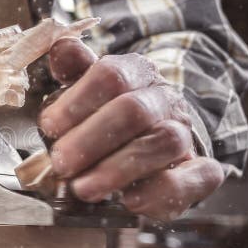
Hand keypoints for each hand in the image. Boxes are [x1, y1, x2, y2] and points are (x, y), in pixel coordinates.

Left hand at [37, 39, 223, 220]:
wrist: (156, 136)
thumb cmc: (110, 113)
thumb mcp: (88, 87)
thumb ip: (74, 69)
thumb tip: (60, 47)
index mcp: (136, 73)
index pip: (111, 75)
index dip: (76, 101)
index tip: (48, 126)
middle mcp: (164, 100)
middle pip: (134, 110)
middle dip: (90, 139)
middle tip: (60, 162)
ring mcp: (186, 134)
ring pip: (164, 142)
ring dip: (118, 168)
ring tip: (82, 188)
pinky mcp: (199, 170)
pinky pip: (199, 176)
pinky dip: (165, 190)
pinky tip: (130, 201)